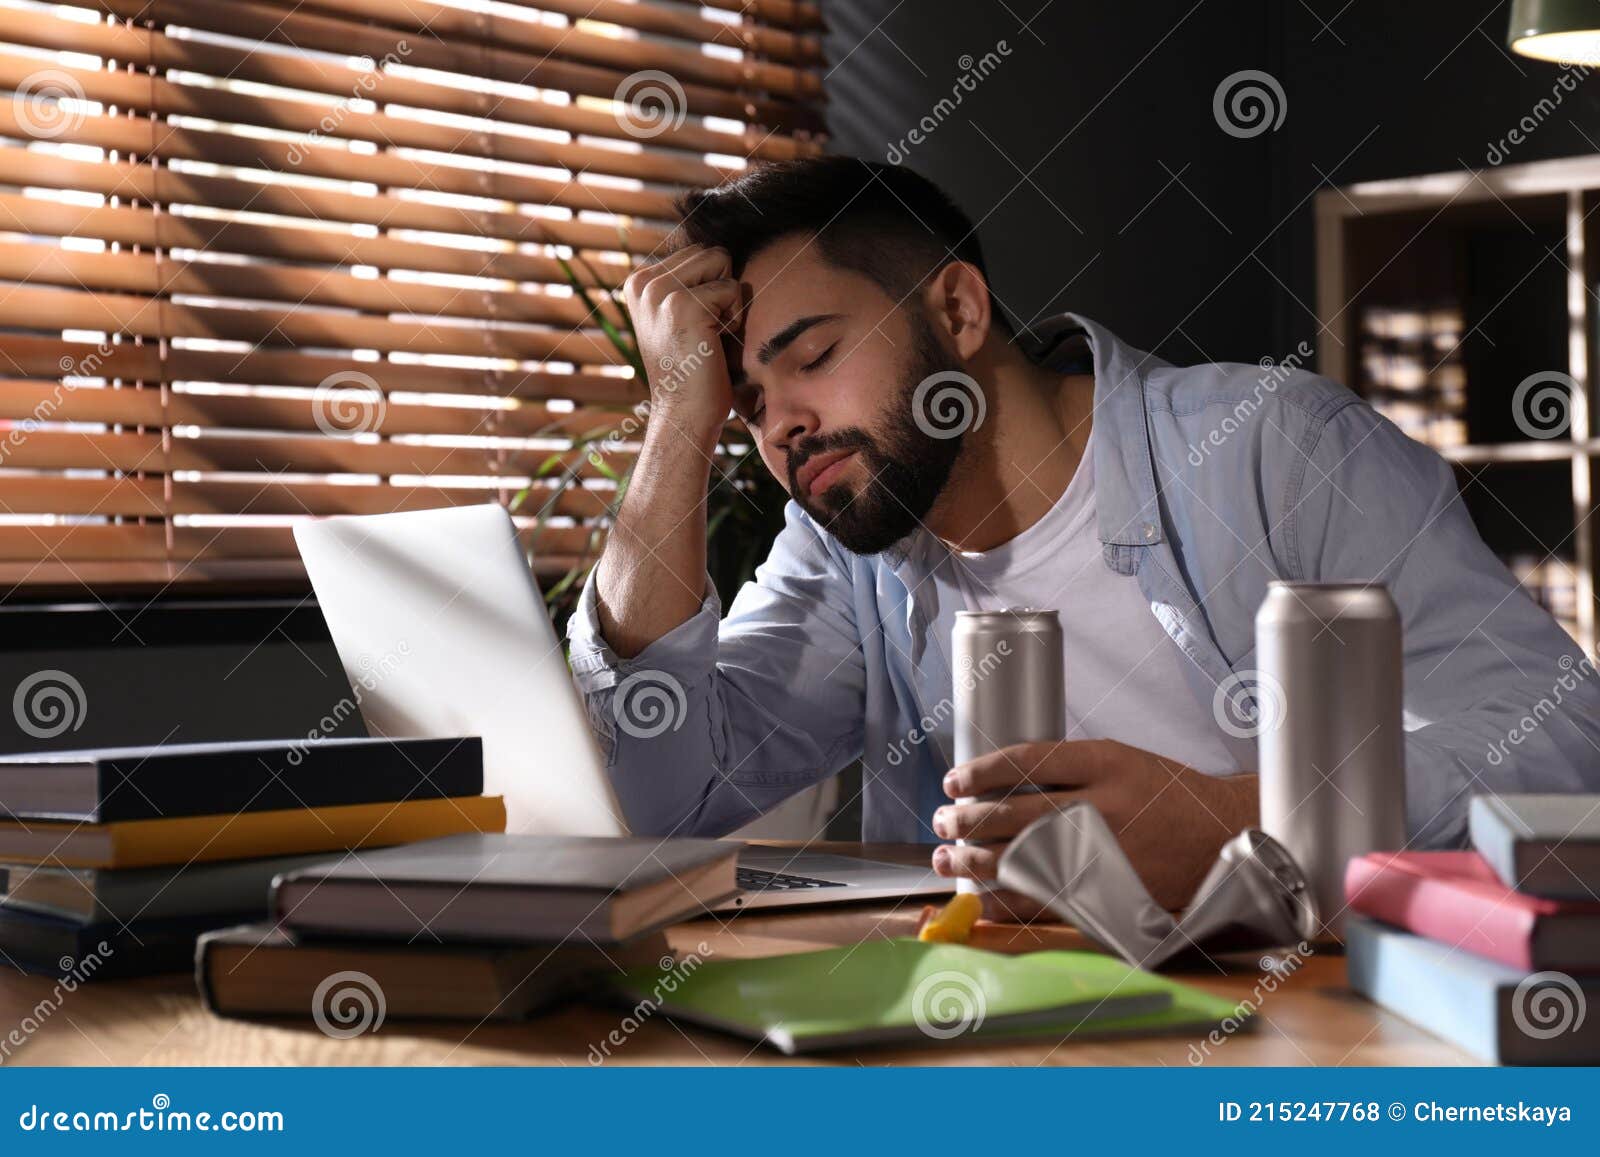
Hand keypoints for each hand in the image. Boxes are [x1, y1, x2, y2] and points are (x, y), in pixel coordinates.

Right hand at [623, 245, 740, 448]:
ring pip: (722, 262)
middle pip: (712, 252)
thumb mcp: (679, 315)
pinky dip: (734, 319)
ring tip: (710, 335)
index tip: (696, 326)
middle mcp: (643, 281)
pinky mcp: (683, 305)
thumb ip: (689, 280)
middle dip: (722, 289)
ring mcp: (660, 292)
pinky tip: (713, 344)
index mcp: (639, 280)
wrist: (684, 414)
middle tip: (706, 331)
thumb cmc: (693, 369)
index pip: (699, 252)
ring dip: (728, 301)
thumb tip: (721, 249)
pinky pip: (733, 289)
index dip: (712, 287)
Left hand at [930, 739, 1258, 914]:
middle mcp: (1103, 804)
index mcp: (1105, 762)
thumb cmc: (1164, 794)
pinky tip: (980, 896)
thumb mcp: (1121, 760)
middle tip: (943, 820)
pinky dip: (1005, 900)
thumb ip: (1067, 770)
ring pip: (1021, 857)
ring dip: (974, 860)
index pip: (1025, 761)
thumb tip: (995, 785)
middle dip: (968, 819)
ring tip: (947, 858)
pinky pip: (1044, 899)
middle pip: (1014, 813)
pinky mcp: (1109, 889)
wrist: (1221, 832)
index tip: (953, 781)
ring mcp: (1106, 850)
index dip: (980, 773)